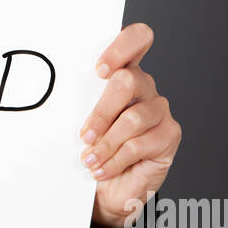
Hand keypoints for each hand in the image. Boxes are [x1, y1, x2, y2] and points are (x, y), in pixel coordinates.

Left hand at [78, 23, 181, 227]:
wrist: (111, 187)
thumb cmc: (95, 148)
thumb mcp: (82, 121)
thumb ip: (80, 105)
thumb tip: (58, 103)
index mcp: (124, 72)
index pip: (137, 40)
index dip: (121, 48)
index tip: (100, 70)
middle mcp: (145, 87)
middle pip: (128, 80)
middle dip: (101, 111)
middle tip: (85, 135)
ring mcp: (159, 110)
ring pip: (132, 118)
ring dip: (105, 144)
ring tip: (89, 159)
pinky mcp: (169, 134)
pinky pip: (139, 144)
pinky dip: (115, 160)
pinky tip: (102, 169)